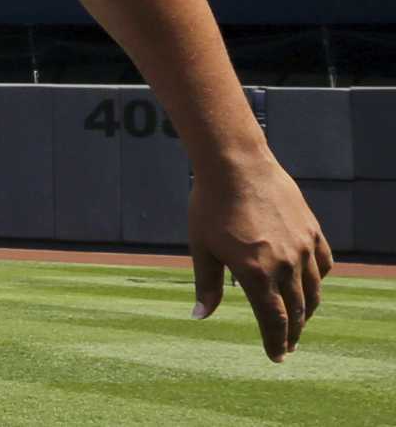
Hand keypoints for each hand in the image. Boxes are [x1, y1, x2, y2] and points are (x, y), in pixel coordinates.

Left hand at [188, 155, 332, 359]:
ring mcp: (303, 248)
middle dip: (292, 333)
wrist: (236, 164)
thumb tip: (199, 315)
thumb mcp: (202, 247)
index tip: (277, 358)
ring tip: (298, 321)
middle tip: (287, 346)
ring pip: (313, 291)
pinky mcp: (312, 231)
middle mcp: (285, 265)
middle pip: (296, 311)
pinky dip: (318, 279)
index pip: (273, 320)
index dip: (276, 343)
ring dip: (307, 311)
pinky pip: (323, 264)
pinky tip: (309, 284)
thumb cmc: (210, 205)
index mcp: (255, 273)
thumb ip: (206, 284)